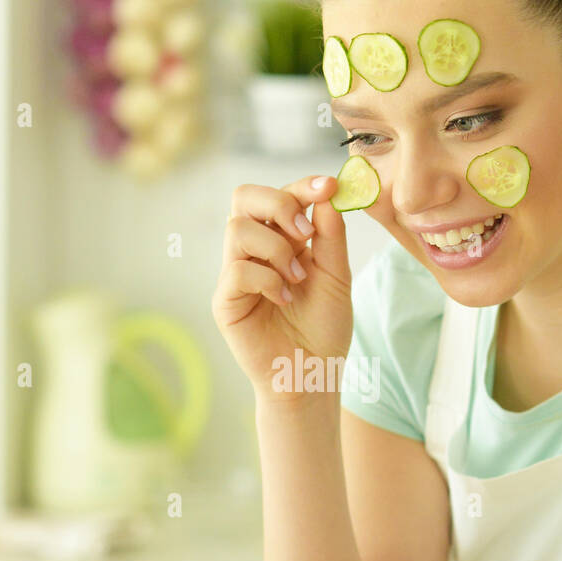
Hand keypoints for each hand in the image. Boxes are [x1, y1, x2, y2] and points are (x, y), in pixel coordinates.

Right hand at [213, 173, 353, 397]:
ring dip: (276, 248)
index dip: (302, 185)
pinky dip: (266, 278)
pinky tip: (283, 299)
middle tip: (305, 231)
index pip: (280, 195)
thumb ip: (331, 236)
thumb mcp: (336, 276)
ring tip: (297, 278)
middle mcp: (253, 250)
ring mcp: (235, 274)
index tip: (330, 186)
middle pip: (244, 197)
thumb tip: (326, 195)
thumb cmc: (323, 328)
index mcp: (281, 239)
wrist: (313, 375)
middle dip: (279, 202)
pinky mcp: (225, 301)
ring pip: (237, 228)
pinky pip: (237, 269)